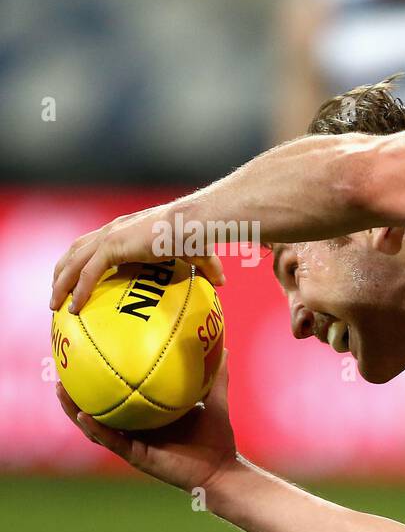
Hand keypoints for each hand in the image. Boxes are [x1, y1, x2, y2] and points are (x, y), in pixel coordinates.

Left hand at [50, 203, 226, 312]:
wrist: (194, 223)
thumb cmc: (198, 233)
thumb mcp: (199, 253)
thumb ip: (207, 268)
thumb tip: (222, 282)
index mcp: (125, 230)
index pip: (93, 243)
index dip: (80, 260)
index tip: (74, 279)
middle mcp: (112, 231)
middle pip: (74, 250)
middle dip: (61, 271)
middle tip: (56, 293)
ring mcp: (109, 237)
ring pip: (72, 262)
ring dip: (60, 283)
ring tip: (55, 304)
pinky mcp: (113, 246)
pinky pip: (88, 273)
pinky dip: (78, 291)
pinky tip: (74, 308)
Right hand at [56, 351, 237, 492]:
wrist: (222, 470)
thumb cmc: (216, 439)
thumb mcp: (214, 400)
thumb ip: (216, 377)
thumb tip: (222, 348)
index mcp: (147, 415)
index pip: (119, 396)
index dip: (103, 380)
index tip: (88, 357)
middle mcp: (135, 428)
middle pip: (98, 409)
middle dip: (78, 392)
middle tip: (61, 368)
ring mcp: (132, 442)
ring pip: (95, 427)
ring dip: (75, 410)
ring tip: (61, 390)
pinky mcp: (136, 456)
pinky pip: (111, 441)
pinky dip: (96, 429)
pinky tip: (84, 416)